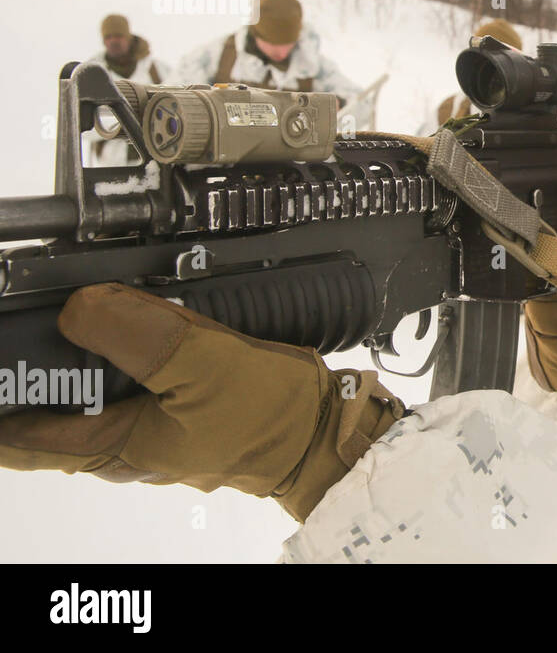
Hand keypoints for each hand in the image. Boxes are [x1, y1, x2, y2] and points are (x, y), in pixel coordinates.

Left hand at [0, 283, 405, 522]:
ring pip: (99, 391)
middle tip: (54, 313)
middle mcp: (127, 444)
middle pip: (56, 405)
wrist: (329, 431)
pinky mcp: (183, 412)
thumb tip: (79, 307)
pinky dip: (132, 354)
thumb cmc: (271, 416)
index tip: (1, 357)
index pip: (18, 435)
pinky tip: (153, 321)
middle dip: (48, 361)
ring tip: (101, 306)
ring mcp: (155, 430)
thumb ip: (136, 333)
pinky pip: (140, 382)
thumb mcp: (201, 363)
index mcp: (114, 444)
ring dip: (92, 355)